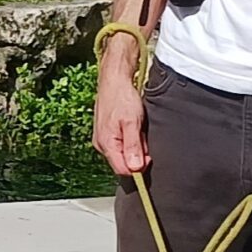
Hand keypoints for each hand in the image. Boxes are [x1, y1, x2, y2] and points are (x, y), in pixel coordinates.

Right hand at [94, 46, 148, 176]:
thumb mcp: (132, 122)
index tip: (150, 158)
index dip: (138, 169)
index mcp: (107, 144)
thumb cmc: (122, 98)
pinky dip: (130, 140)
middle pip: (123, 164)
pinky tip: (132, 128)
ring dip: (135, 147)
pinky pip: (120, 145)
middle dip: (137, 156)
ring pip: (123, 154)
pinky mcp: (106, 135)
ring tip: (137, 129)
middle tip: (143, 137)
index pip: (123, 171)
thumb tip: (135, 168)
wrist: (113, 80)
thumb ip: (134, 146)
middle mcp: (102, 145)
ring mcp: (103, 140)